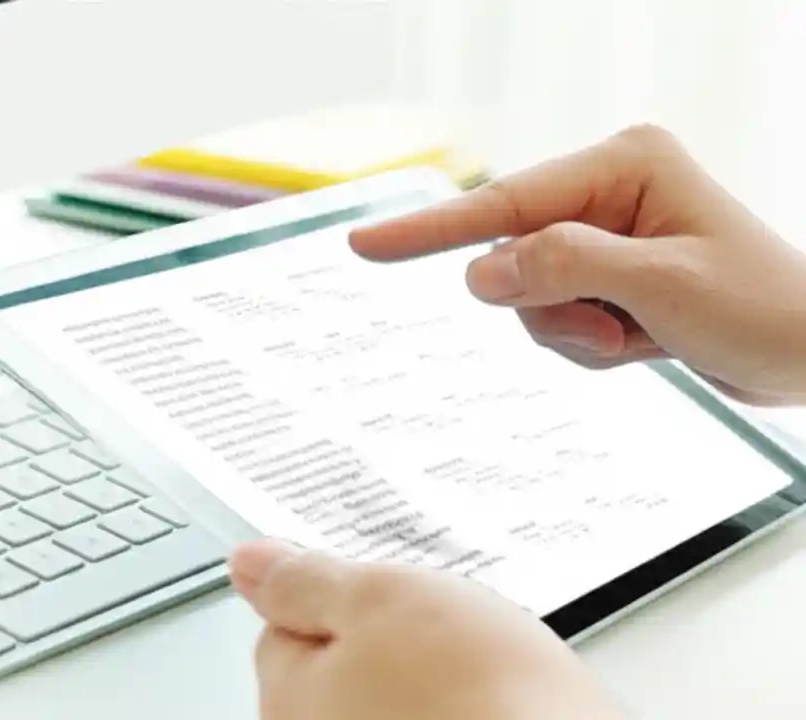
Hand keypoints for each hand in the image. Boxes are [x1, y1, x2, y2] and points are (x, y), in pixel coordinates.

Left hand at [229, 540, 623, 719]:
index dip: (344, 599)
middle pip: (341, 670)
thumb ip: (307, 580)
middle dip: (389, 644)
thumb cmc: (479, 699)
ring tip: (488, 676)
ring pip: (395, 700)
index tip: (388, 595)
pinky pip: (442, 717)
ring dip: (434, 681)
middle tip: (447, 635)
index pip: (288, 627)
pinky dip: (465, 712)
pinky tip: (503, 710)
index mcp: (289, 702)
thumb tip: (250, 564)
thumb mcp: (380, 598)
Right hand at [349, 124, 805, 404]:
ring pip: (529, 295)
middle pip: (513, 256)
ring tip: (639, 336)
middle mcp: (608, 191)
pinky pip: (555, 316)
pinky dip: (588, 343)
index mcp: (624, 165)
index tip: (365, 246)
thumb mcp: (663, 287)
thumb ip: (565, 269)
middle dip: (553, 307)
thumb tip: (479, 272)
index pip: (505, 204)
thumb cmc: (765, 309)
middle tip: (615, 327)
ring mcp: (605, 234)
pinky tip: (642, 341)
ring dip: (574, 332)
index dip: (430, 231)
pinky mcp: (608, 274)